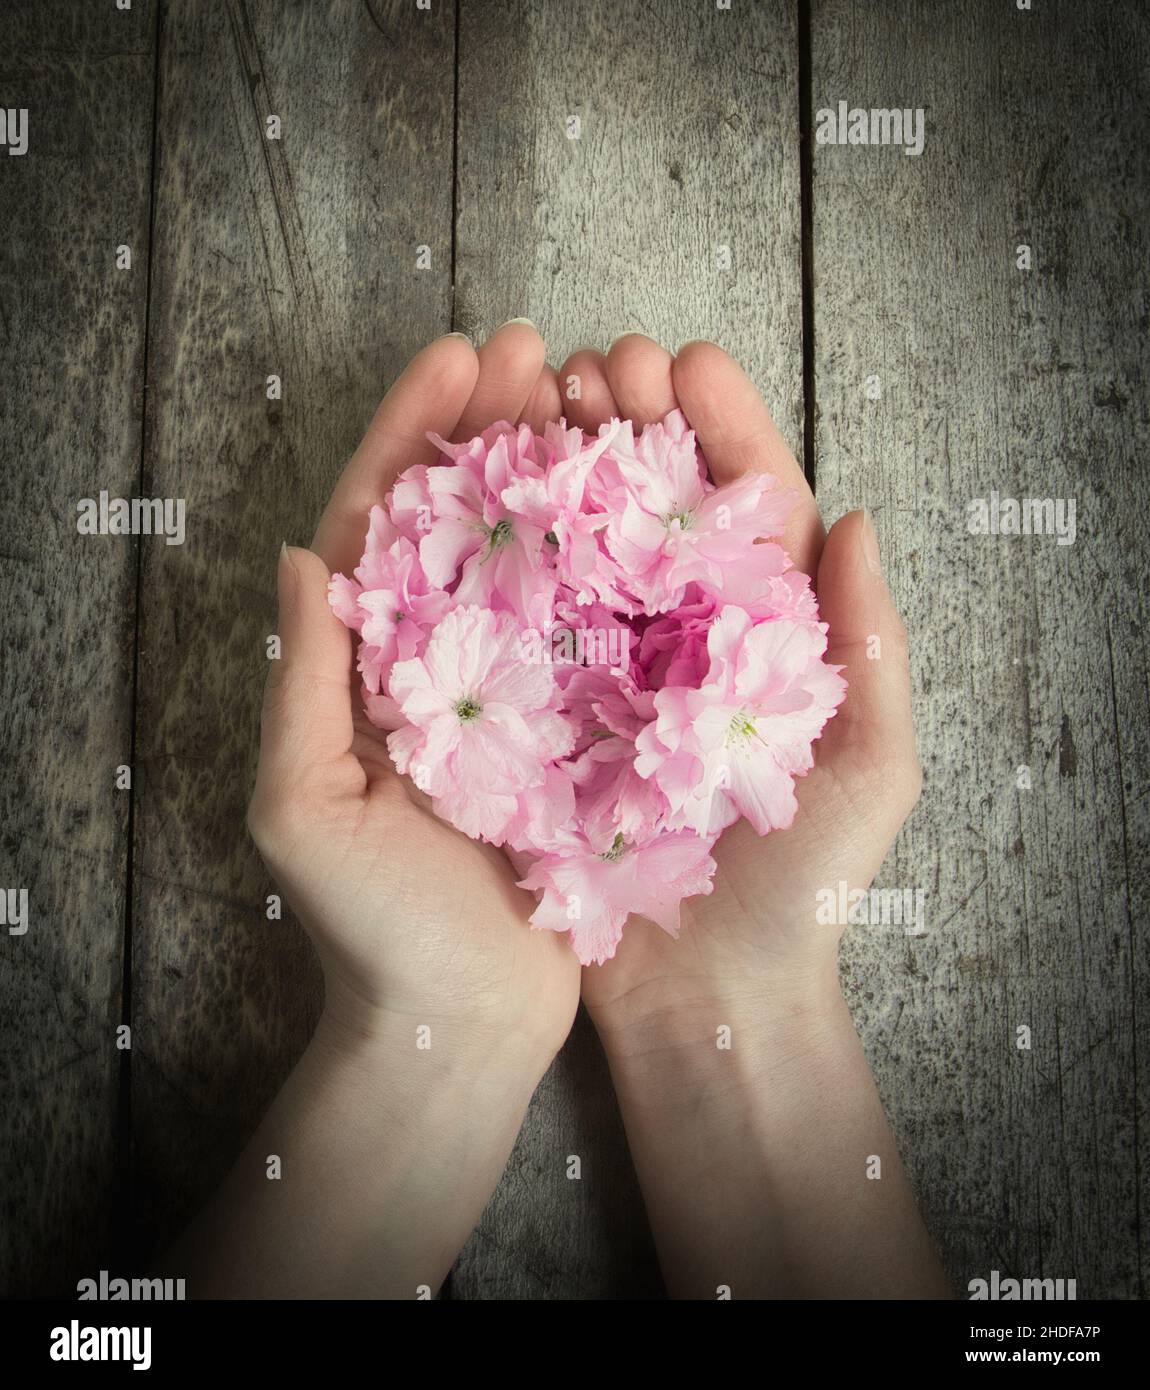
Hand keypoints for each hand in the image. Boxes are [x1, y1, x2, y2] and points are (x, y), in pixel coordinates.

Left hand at [247, 323, 580, 1060]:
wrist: (460, 1022)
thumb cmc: (373, 929)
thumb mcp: (305, 808)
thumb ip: (303, 684)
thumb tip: (297, 556)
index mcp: (365, 665)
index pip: (379, 522)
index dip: (411, 433)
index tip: (458, 357)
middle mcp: (436, 660)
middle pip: (460, 516)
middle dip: (489, 428)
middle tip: (536, 352)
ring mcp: (510, 689)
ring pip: (530, 553)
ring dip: (555, 472)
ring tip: (592, 399)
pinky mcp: (572, 727)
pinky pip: (589, 623)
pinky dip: (610, 558)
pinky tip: (644, 504)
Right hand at [566, 337, 922, 1034]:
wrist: (712, 1002)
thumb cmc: (804, 892)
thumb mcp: (870, 771)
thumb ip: (874, 651)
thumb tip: (860, 518)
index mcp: (769, 633)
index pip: (749, 505)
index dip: (719, 426)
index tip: (681, 361)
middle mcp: (686, 638)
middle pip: (656, 507)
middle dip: (627, 425)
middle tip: (585, 364)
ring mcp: (613, 673)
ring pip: (584, 548)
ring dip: (561, 471)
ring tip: (529, 405)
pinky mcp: (550, 721)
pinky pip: (525, 625)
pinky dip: (503, 561)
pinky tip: (474, 505)